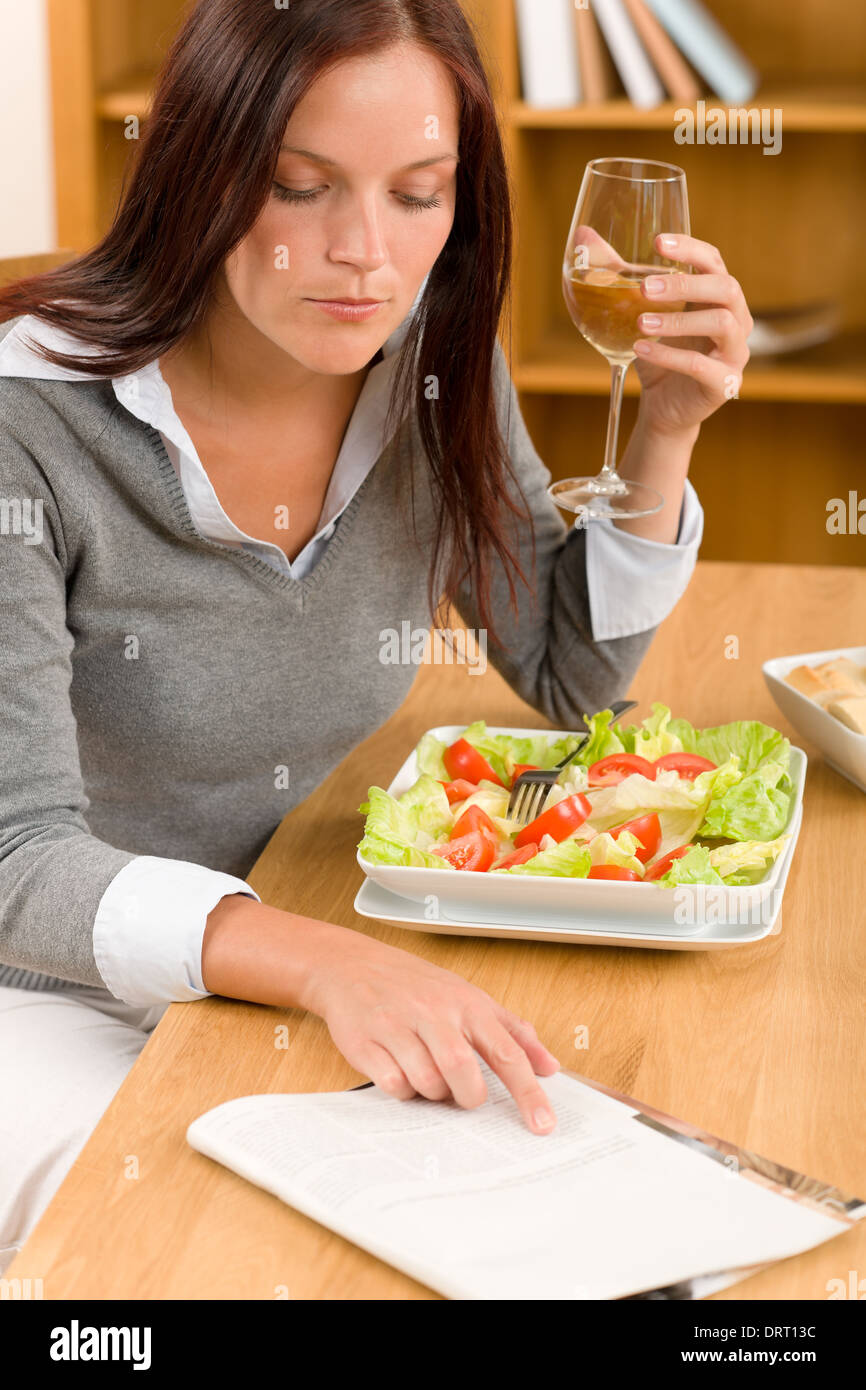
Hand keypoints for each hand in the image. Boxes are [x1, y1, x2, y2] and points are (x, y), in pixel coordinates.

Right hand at [303, 927, 560, 1133]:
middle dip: (469, 1096)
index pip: (507, 1053)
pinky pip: (392, 1084)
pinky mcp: (365, 1042)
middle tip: (465, 1095)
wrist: (352, 965)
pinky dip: (402, 1090)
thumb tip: (551, 1066)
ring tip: (427, 1075)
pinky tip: (400, 1072)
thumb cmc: (418, 986)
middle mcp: (433, 1012)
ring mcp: (397, 1025)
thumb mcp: (470, 998)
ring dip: (432, 1093)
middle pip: (463, 1071)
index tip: (543, 1124)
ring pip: (427, 1081)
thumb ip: (513, 1031)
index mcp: (467, 1004)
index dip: (528, 1092)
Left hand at [633, 232, 752, 438]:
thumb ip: (616, 275)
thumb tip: (582, 236)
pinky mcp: (724, 384)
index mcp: (718, 296)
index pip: (713, 260)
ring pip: (721, 323)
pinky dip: (669, 356)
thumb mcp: (634, 313)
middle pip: (726, 287)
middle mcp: (736, 319)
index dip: (690, 248)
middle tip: (645, 287)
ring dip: (679, 321)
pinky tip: (640, 350)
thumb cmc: (656, 355)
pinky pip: (701, 365)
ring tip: (641, 323)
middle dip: (685, 284)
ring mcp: (734, 352)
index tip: (657, 242)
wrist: (662, 409)